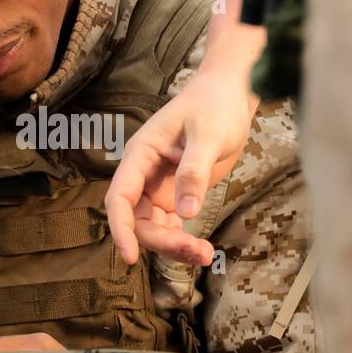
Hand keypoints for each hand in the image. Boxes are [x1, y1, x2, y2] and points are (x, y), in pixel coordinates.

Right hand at [105, 65, 257, 265]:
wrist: (231, 95)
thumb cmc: (215, 106)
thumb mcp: (207, 136)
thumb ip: (194, 172)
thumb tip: (186, 212)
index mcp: (140, 155)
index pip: (120, 198)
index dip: (121, 229)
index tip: (131, 258)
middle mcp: (143, 175)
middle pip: (138, 220)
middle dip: (161, 241)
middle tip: (197, 252)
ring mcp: (158, 187)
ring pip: (154, 228)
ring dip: (174, 246)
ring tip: (206, 255)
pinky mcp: (176, 195)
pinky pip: (171, 226)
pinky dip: (183, 241)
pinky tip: (202, 249)